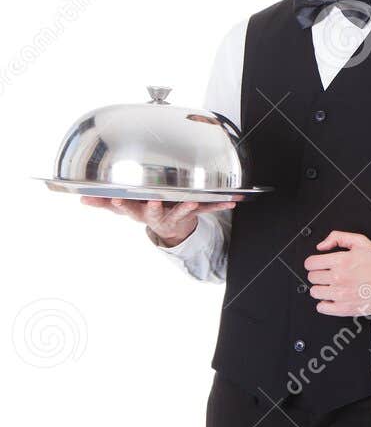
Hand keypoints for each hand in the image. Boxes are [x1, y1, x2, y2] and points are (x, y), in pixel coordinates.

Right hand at [81, 194, 240, 245]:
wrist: (172, 228)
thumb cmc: (146, 211)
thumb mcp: (125, 209)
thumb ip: (104, 203)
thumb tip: (82, 198)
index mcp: (140, 212)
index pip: (127, 208)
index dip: (121, 205)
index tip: (116, 199)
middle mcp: (158, 215)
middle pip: (153, 212)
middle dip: (153, 207)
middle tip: (154, 202)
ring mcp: (177, 215)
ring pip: (181, 212)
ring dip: (187, 208)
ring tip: (193, 202)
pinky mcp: (194, 213)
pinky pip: (208, 209)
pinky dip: (219, 205)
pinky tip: (231, 202)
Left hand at [304, 231, 370, 315]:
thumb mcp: (362, 242)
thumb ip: (338, 238)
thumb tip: (321, 246)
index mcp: (341, 261)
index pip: (310, 263)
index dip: (314, 263)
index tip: (319, 265)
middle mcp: (339, 278)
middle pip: (312, 277)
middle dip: (319, 274)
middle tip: (330, 274)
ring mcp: (341, 295)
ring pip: (315, 292)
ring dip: (321, 289)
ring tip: (332, 286)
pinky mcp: (344, 308)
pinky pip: (322, 308)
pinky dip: (325, 304)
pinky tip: (334, 298)